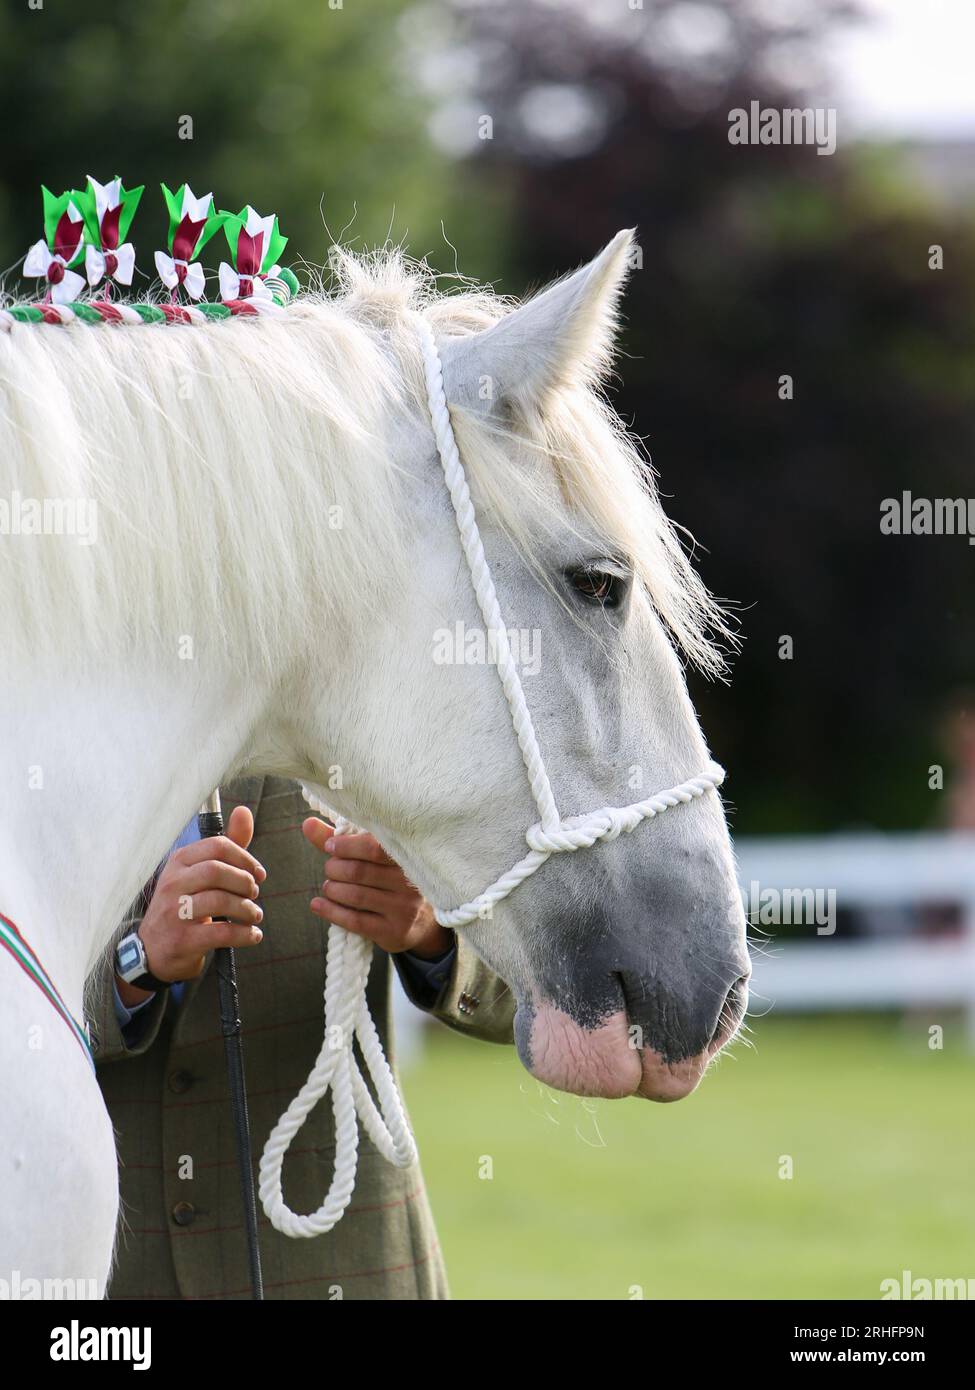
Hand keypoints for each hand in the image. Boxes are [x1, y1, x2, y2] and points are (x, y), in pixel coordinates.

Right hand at [116, 806, 266, 1006]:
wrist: (154, 950)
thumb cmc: (185, 904)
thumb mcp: (200, 873)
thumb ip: (227, 846)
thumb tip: (244, 811)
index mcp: (179, 862)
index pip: (216, 846)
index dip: (245, 858)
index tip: (259, 874)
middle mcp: (172, 884)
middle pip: (216, 871)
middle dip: (244, 882)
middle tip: (255, 893)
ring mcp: (174, 912)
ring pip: (219, 901)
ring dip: (247, 909)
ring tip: (255, 916)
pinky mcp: (181, 940)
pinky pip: (220, 933)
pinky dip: (244, 934)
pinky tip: (253, 935)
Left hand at [303, 819, 451, 958]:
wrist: (423, 923)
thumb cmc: (391, 881)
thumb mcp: (375, 859)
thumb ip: (343, 842)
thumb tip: (307, 824)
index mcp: (407, 858)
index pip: (374, 847)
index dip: (346, 846)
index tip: (330, 846)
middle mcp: (410, 883)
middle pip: (359, 872)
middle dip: (335, 869)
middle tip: (330, 869)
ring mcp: (403, 909)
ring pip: (355, 896)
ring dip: (332, 889)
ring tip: (329, 886)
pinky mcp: (393, 931)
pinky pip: (355, 921)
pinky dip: (331, 911)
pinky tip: (317, 904)